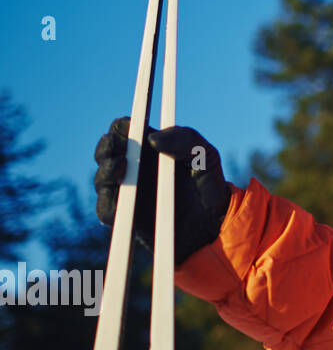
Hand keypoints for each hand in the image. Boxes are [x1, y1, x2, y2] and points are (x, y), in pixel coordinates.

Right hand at [93, 116, 230, 265]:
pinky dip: (108, 202)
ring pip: (101, 178)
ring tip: (121, 166)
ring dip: (106, 171)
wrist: (213, 223)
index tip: (130, 126)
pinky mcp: (125, 217)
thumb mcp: (206, 156)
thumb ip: (186, 139)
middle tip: (116, 145)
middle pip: (105, 150)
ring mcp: (126, 191)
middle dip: (107, 146)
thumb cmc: (209, 185)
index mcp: (148, 147)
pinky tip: (120, 196)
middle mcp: (133, 167)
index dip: (123, 126)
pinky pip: (106, 210)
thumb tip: (153, 138)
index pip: (123, 129)